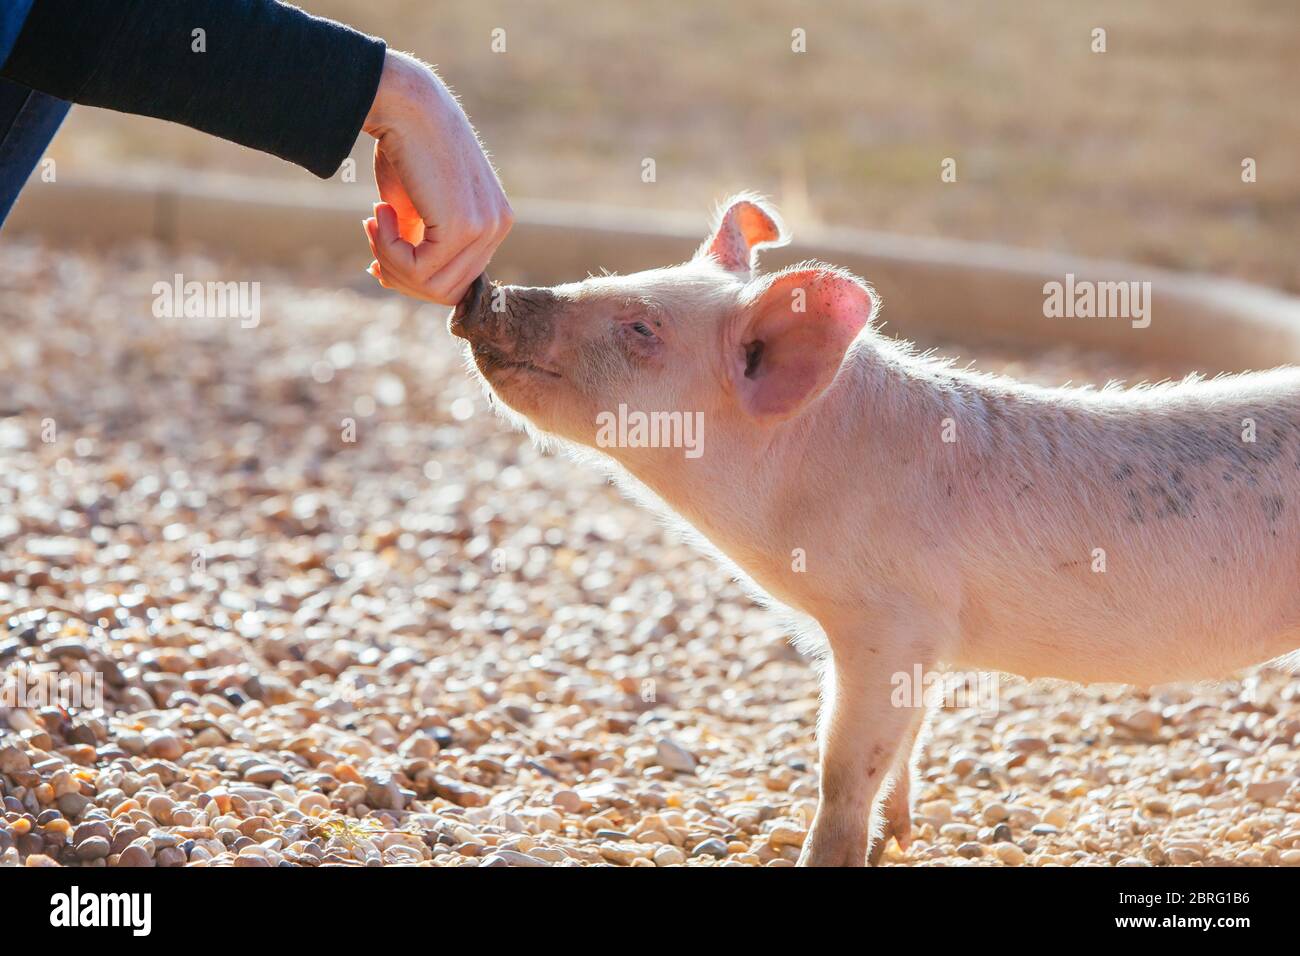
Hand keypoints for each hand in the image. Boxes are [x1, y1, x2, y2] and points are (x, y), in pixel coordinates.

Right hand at [361, 51, 512, 304]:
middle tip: (373, 232)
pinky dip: (388, 249)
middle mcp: (499, 226)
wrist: (403, 102)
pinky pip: (418, 270)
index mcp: (494, 222)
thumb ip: (419, 244)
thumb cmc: (404, 147)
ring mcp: (486, 228)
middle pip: (446, 292)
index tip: (379, 259)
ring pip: (431, 287)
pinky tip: (380, 210)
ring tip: (375, 220)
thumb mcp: (415, 207)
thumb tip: (396, 279)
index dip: (414, 279)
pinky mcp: (464, 226)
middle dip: (399, 273)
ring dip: (390, 262)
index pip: (458, 281)